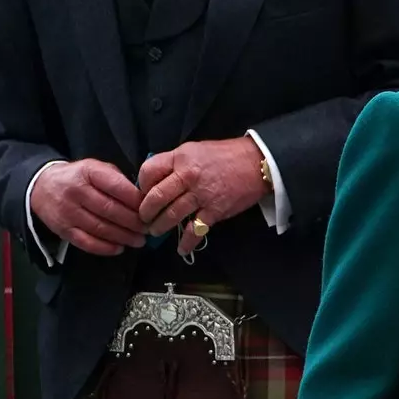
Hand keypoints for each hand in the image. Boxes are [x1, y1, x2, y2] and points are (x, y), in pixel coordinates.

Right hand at [30, 159, 144, 255]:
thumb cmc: (77, 178)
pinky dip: (105, 248)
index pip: (116, 187)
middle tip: (148, 229)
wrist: (42, 187)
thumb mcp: (95, 168)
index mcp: (88, 172)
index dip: (136, 201)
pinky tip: (119, 248)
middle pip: (110, 210)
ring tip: (139, 240)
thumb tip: (140, 197)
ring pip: (100, 228)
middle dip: (133, 222)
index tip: (150, 209)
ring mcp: (68, 212)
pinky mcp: (63, 230)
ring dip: (123, 237)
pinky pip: (87, 242)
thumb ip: (116, 179)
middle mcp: (76, 191)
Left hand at [137, 138, 266, 255]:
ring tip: (156, 231)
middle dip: (146, 212)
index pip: (149, 171)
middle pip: (156, 197)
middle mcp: (187, 175)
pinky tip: (182, 249)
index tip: (142, 194)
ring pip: (172, 215)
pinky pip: (195, 230)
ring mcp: (201, 194)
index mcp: (180, 157)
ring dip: (161, 227)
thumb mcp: (194, 150)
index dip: (141, 185)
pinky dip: (187, 242)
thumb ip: (175, 163)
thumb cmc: (225, 155)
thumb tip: (158, 180)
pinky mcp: (214, 211)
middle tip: (144, 219)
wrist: (256, 163)